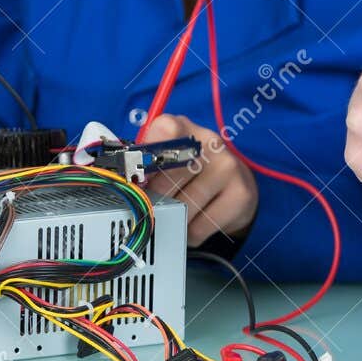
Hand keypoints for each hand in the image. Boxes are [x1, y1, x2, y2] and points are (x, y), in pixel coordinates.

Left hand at [141, 114, 257, 245]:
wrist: (237, 183)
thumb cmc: (189, 170)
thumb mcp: (166, 157)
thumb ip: (142, 164)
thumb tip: (120, 185)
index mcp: (184, 127)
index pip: (163, 131)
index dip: (144, 159)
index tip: (137, 180)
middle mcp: (210, 142)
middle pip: (166, 179)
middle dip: (154, 200)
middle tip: (154, 204)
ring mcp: (228, 167)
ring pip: (182, 208)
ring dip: (173, 219)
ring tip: (177, 213)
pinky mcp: (241, 195)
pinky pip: (198, 227)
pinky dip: (189, 233)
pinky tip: (195, 221)